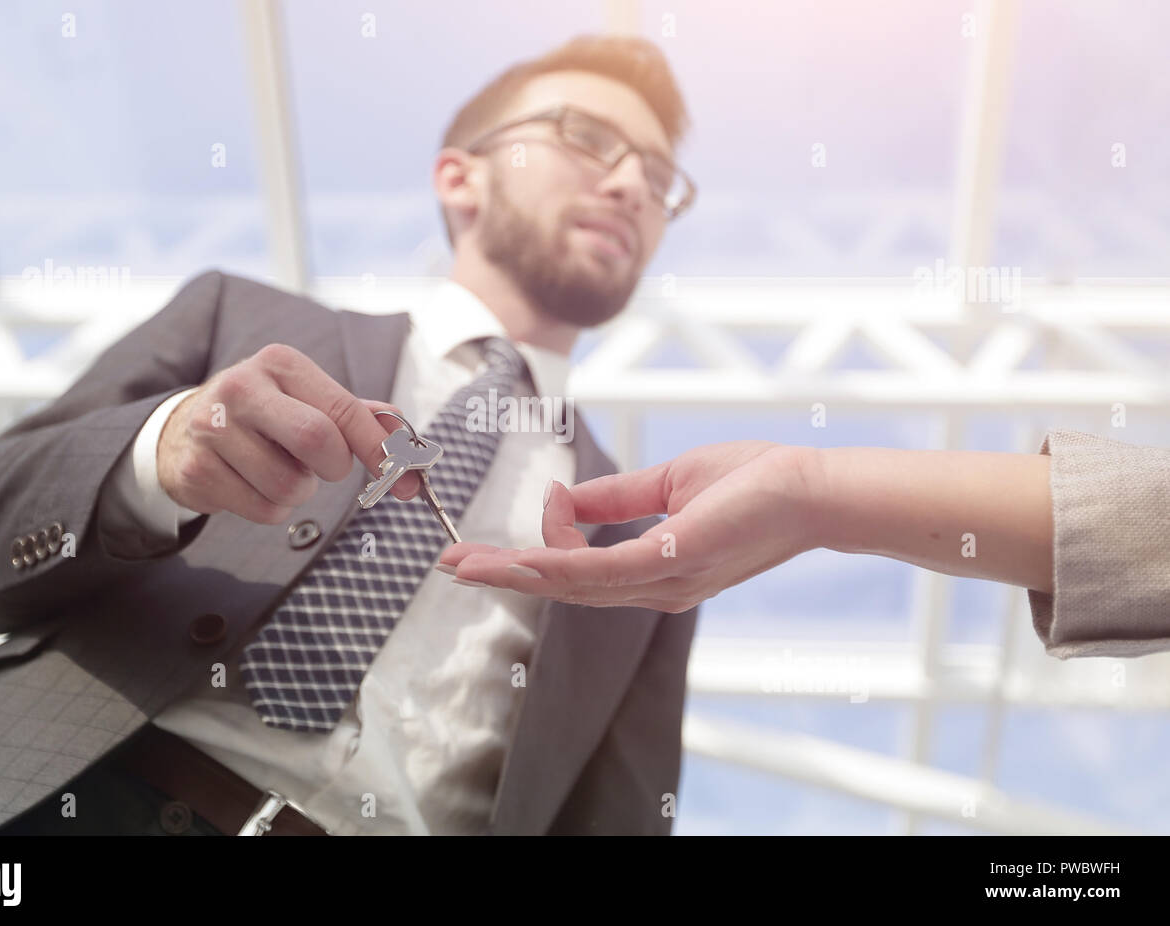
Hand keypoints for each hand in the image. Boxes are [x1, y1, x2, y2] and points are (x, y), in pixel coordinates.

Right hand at [157, 343, 419, 522]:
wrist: (183, 428)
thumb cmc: (262, 415)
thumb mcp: (304, 399)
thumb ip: (356, 416)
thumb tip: (406, 442)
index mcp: (280, 364)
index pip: (342, 408)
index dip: (380, 449)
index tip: (409, 481)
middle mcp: (242, 387)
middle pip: (315, 439)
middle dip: (334, 467)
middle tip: (325, 467)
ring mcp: (212, 428)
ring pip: (290, 486)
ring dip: (299, 491)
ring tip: (278, 469)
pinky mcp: (196, 469)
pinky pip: (264, 510)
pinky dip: (273, 508)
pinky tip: (252, 483)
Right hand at [438, 441, 823, 611]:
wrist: (813, 489)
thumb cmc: (754, 482)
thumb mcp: (668, 484)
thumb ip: (615, 498)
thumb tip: (563, 496)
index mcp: (651, 570)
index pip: (579, 566)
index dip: (548, 538)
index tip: (550, 498)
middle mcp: (652, 587)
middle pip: (563, 586)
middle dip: (503, 576)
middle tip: (449, 566)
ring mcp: (661, 581)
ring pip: (572, 583)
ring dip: (514, 574)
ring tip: (464, 565)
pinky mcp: (671, 562)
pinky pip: (599, 570)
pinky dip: (554, 564)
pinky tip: (518, 559)